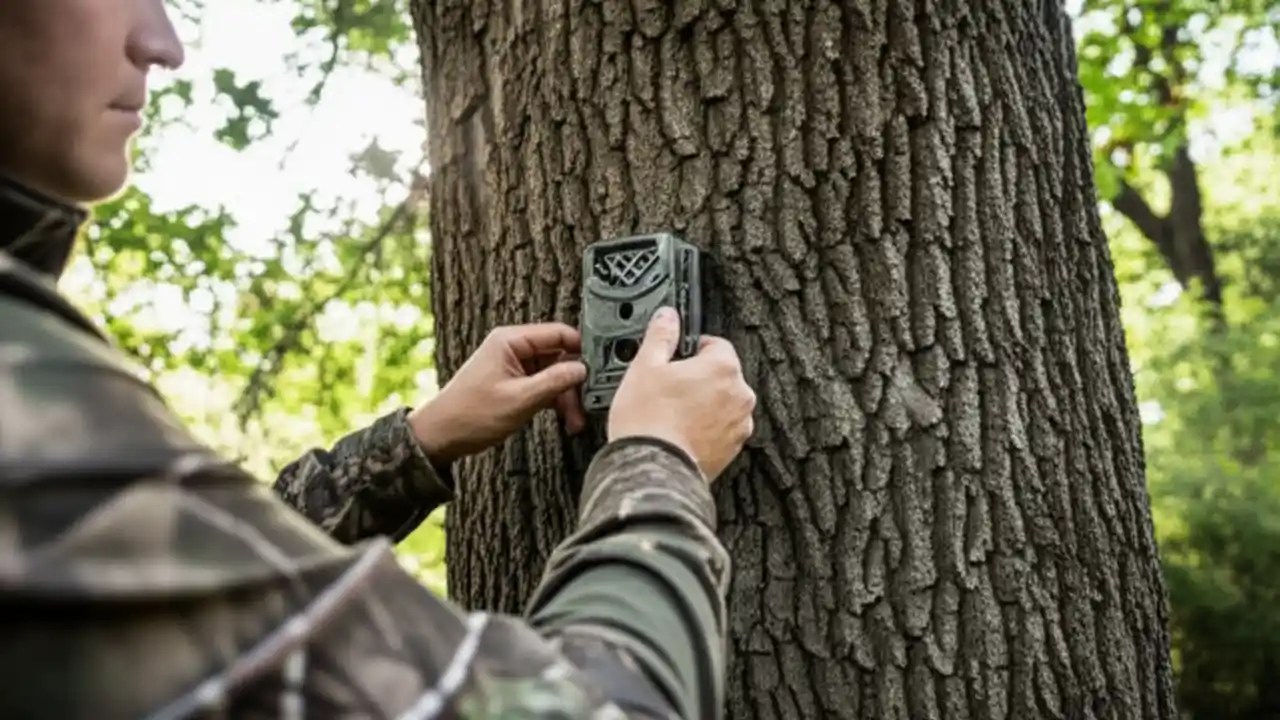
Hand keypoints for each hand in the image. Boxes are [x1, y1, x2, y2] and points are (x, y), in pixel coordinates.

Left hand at [408, 323, 587, 463]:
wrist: (441, 437)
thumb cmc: (470, 415)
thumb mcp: (520, 399)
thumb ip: (555, 381)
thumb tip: (582, 369)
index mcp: (510, 340)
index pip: (559, 333)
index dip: (582, 349)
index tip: (600, 367)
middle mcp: (513, 348)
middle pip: (559, 356)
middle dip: (574, 382)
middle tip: (587, 404)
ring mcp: (514, 367)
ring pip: (554, 375)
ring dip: (567, 397)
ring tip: (575, 421)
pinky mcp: (514, 384)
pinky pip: (544, 387)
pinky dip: (556, 402)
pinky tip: (566, 420)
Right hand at [608, 307, 755, 481]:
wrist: (652, 469)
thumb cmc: (648, 419)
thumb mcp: (645, 366)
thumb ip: (661, 336)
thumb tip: (668, 317)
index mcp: (724, 368)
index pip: (716, 344)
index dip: (692, 348)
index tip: (675, 357)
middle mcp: (740, 396)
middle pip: (721, 375)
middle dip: (698, 378)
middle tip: (668, 386)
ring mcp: (738, 426)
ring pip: (722, 403)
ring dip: (703, 404)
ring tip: (672, 413)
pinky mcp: (731, 450)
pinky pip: (720, 429)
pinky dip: (705, 428)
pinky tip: (679, 431)